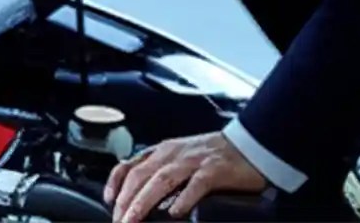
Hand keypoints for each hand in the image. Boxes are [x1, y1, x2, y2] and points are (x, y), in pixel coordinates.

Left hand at [104, 132, 266, 221]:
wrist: (250, 145)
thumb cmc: (214, 155)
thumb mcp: (180, 157)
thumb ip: (161, 170)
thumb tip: (140, 194)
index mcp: (163, 151)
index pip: (130, 165)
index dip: (115, 183)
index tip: (108, 201)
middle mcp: (173, 154)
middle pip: (141, 177)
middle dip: (126, 201)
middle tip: (120, 221)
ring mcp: (193, 161)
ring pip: (161, 181)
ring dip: (143, 202)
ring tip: (134, 220)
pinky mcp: (214, 170)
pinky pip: (195, 185)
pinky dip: (183, 199)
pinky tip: (175, 213)